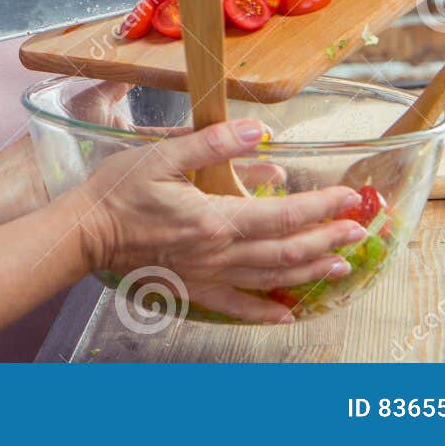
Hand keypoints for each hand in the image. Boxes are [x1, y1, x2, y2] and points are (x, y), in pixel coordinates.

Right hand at [67, 119, 365, 322]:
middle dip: (328, 241)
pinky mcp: (193, 287)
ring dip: (310, 273)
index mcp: (215, 219)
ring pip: (270, 278)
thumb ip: (213, 143)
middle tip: (359, 231)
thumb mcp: (164, 153)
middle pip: (286, 251)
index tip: (349, 197)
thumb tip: (258, 132)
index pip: (283, 216)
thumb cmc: (120, 189)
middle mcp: (219, 253)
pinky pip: (236, 306)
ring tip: (341, 267)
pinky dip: (265, 312)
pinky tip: (287, 313)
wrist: (85, 233)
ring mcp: (207, 275)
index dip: (321, 208)